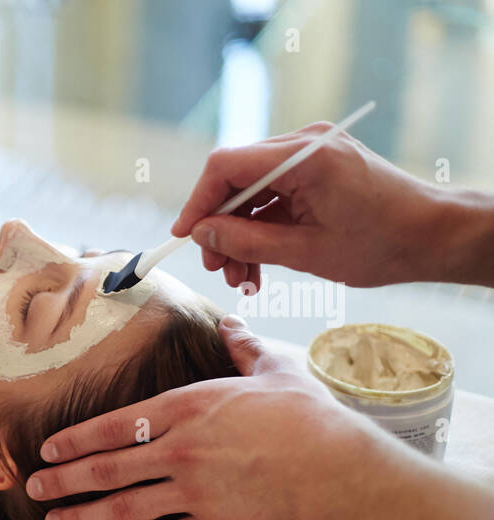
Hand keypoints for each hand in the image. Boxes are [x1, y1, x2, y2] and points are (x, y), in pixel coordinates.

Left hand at [24, 316, 378, 519]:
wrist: (336, 467)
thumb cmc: (307, 416)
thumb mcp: (273, 370)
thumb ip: (243, 348)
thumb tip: (232, 324)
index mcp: (185, 409)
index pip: (113, 425)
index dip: (75, 439)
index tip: (48, 449)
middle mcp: (177, 451)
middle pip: (107, 468)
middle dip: (64, 480)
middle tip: (33, 488)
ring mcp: (192, 492)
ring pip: (123, 508)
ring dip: (83, 517)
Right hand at [172, 123, 447, 288]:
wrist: (431, 235)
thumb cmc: (380, 244)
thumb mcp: (304, 251)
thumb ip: (246, 241)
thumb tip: (201, 234)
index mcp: (304, 157)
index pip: (227, 166)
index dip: (198, 201)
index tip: (186, 237)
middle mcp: (305, 144)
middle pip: (236, 179)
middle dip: (220, 226)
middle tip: (219, 268)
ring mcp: (311, 154)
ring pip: (251, 191)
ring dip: (240, 233)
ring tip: (243, 277)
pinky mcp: (317, 168)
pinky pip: (273, 195)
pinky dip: (261, 227)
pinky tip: (260, 264)